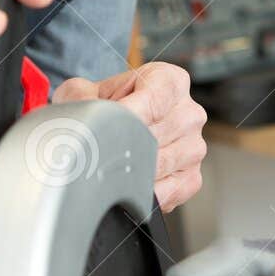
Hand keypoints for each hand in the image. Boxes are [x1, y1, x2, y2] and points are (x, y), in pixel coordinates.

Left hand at [52, 62, 206, 210]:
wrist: (118, 128)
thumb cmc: (107, 107)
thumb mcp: (86, 92)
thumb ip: (80, 97)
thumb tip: (81, 115)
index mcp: (171, 82)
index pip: (154, 100)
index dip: (126, 116)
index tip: (105, 128)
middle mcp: (189, 113)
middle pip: (155, 136)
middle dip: (122, 145)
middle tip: (98, 149)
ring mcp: (194, 147)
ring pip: (159, 166)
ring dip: (129, 170)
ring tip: (111, 163)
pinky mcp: (192, 178)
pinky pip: (167, 191)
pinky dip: (142, 193)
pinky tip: (127, 183)